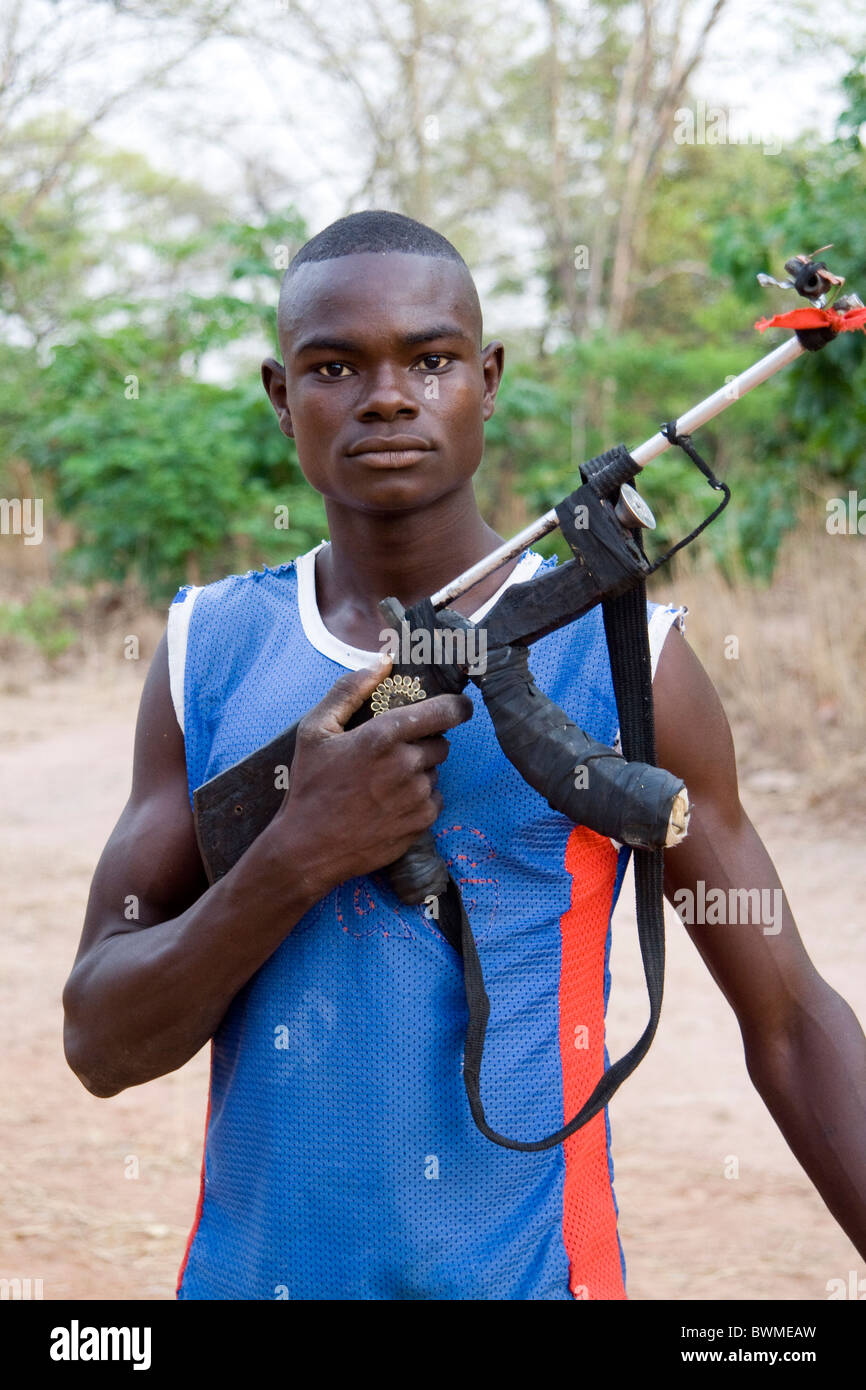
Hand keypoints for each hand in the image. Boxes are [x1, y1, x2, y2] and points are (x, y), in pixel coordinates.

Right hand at [272, 657, 473, 897]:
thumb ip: (348, 690)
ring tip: (384, 783)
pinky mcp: (421, 822)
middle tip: (393, 754)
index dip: (457, 707)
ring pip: (435, 772)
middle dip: (424, 743)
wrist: (309, 847)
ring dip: (419, 772)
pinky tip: (390, 803)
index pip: (445, 711)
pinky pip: (434, 799)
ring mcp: (417, 796)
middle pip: (440, 742)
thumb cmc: (310, 786)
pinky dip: (419, 798)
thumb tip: (381, 663)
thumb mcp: (315, 730)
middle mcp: (407, 764)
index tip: (458, 707)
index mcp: (384, 735)